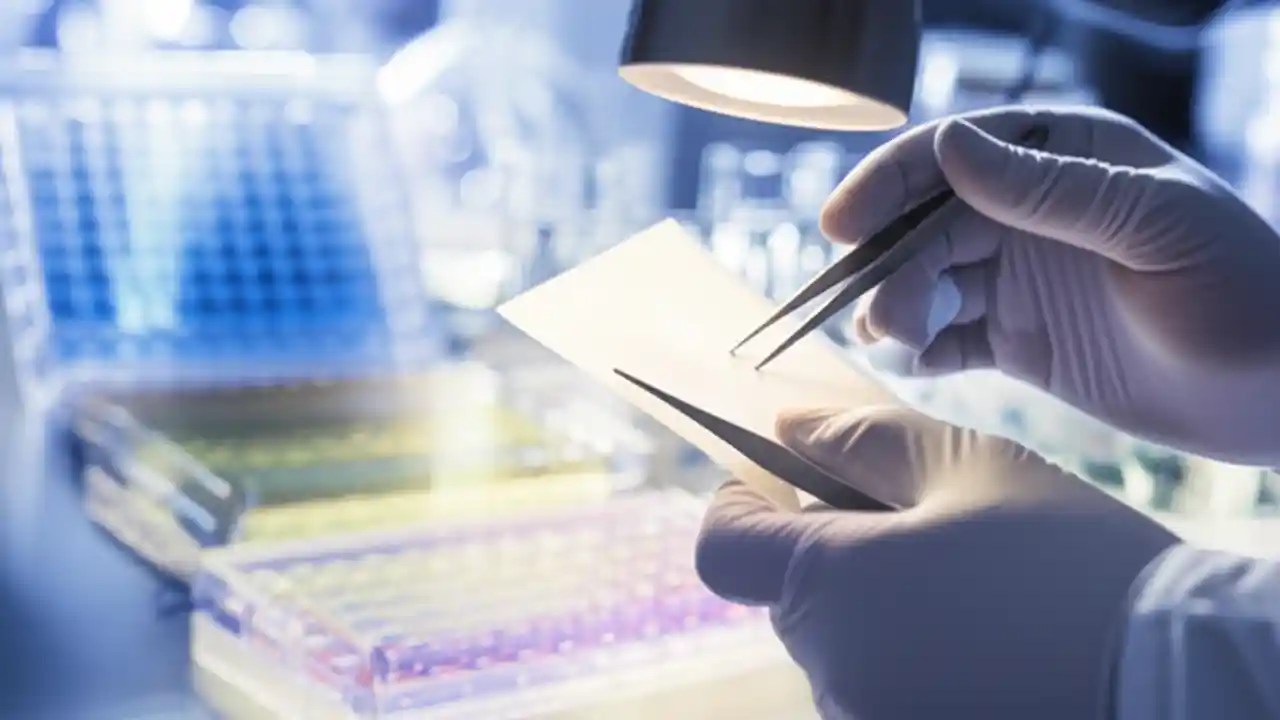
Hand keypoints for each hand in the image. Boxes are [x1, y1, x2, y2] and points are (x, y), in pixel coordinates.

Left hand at [697, 406, 1177, 719]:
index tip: (781, 481)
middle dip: (831, 550)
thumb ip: (860, 440)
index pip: (725, 546)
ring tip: (968, 586)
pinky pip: (878, 686)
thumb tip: (788, 427)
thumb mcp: (967, 465)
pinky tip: (978, 636)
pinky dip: (906, 654)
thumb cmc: (1066, 558)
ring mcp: (866, 717)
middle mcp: (830, 668)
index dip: (741, 505)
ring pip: (839, 643)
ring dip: (875, 606)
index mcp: (828, 585)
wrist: (1168, 676)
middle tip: (920, 524)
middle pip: (788, 594)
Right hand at [822, 106, 1279, 464]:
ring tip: (900, 338)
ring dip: (900, 307)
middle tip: (884, 314)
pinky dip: (922, 349)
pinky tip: (921, 363)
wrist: (1278, 398)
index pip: (956, 154)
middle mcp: (1031, 211)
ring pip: (928, 282)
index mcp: (1067, 156)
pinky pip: (947, 338)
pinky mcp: (1016, 340)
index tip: (842, 223)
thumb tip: (948, 145)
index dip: (890, 182)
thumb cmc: (1242, 294)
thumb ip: (1048, 188)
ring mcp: (1020, 276)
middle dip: (894, 265)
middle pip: (928, 225)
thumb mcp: (1151, 225)